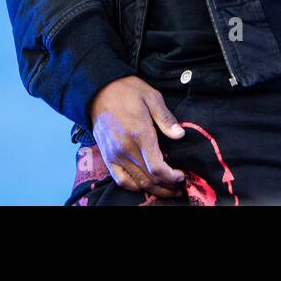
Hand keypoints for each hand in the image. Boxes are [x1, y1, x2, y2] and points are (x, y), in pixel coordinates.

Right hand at [89, 76, 187, 198]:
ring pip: (136, 183)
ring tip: (166, 190)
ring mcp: (114, 155)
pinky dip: (134, 187)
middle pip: (149, 179)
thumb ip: (165, 118)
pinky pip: (120, 180)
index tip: (181, 176)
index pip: (157, 168)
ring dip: (153, 190)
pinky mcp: (107, 157)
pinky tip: (145, 186)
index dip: (171, 177)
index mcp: (139, 134)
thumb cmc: (127, 91)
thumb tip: (180, 135)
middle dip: (166, 186)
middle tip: (179, 187)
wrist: (98, 90)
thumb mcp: (151, 97)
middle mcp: (125, 149)